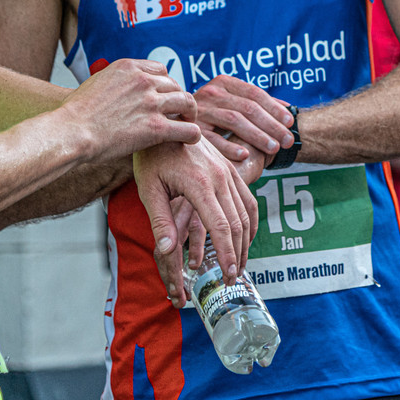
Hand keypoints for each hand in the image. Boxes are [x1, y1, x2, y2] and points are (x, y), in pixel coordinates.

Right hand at [61, 59, 197, 161]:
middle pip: (176, 86)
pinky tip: (190, 140)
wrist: (71, 132)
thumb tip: (119, 88)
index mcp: (129, 67)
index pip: (161, 70)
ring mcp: (151, 103)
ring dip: (190, 114)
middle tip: (178, 112)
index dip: (165, 84)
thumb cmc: (76, 113)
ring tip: (187, 123)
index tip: (164, 97)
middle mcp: (144, 81)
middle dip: (178, 99)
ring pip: (187, 103)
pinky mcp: (156, 127)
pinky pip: (188, 129)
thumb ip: (116, 81)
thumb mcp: (96, 82)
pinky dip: (193, 134)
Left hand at [133, 140, 256, 306]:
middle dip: (237, 254)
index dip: (226, 253)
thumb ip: (160, 220)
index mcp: (199, 183)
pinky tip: (245, 237)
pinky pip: (248, 198)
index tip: (228, 275)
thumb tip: (166, 251)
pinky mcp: (230, 168)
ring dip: (246, 241)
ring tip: (239, 263)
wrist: (165, 121)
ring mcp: (228, 171)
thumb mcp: (148, 189)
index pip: (220, 226)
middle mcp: (220, 177)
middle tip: (232, 277)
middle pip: (237, 223)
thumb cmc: (151, 156)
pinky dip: (250, 221)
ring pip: (247, 212)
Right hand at [193, 75, 292, 165]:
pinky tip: (245, 155)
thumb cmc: (212, 119)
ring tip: (273, 148)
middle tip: (288, 140)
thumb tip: (288, 109)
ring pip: (234, 119)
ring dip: (257, 135)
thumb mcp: (233, 104)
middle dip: (271, 125)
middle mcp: (211, 92)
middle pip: (247, 107)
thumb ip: (257, 105)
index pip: (255, 93)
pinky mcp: (191, 128)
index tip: (291, 123)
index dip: (275, 108)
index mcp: (224, 83)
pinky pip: (213, 138)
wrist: (174, 126)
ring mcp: (200, 109)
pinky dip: (230, 146)